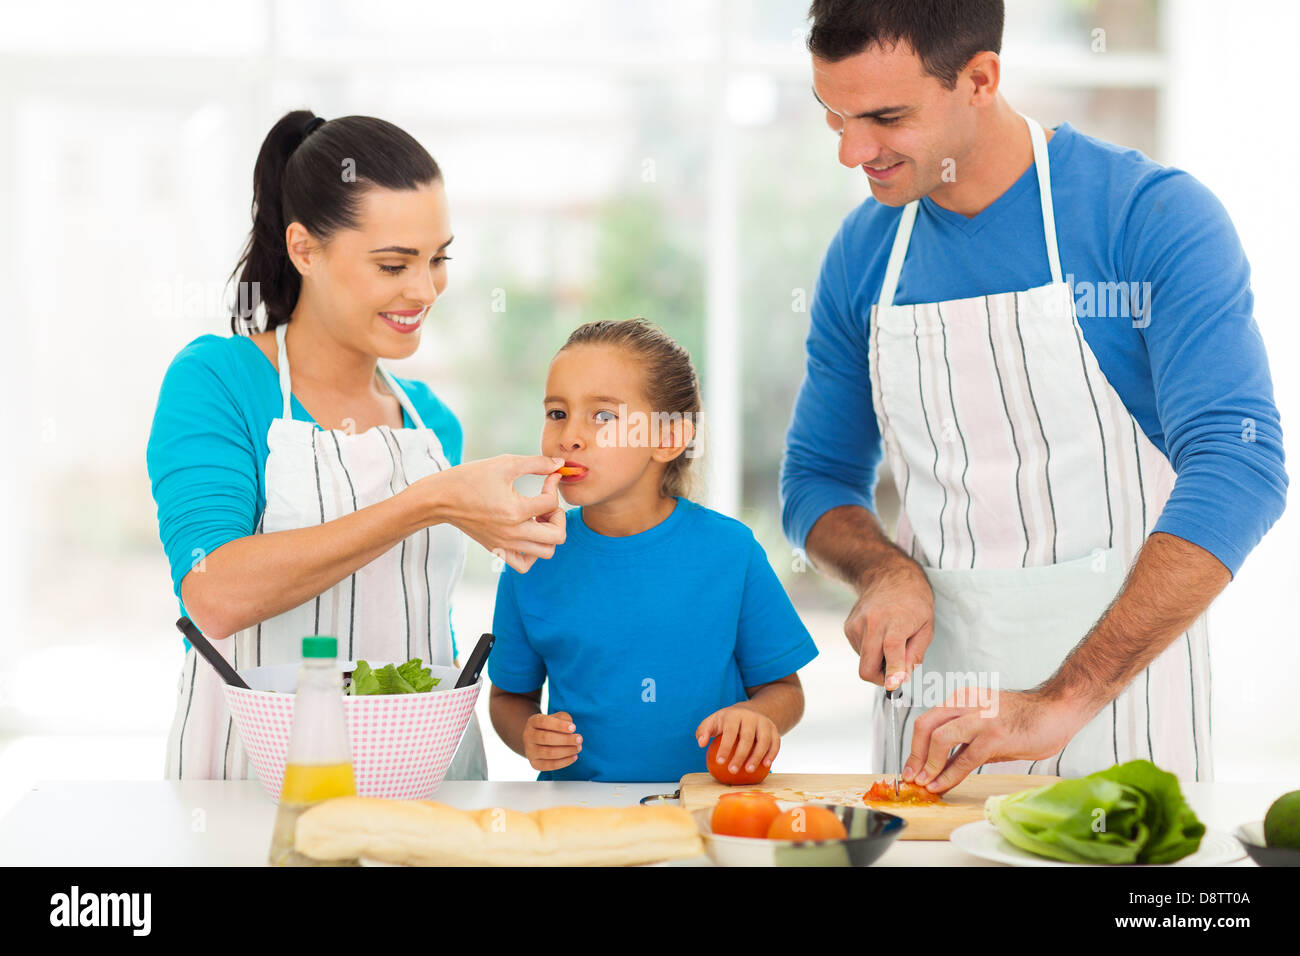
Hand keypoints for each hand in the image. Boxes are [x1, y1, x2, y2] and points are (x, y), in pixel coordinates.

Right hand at [420, 454, 566, 572]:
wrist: (440, 499)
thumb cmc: (470, 478)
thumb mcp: (505, 464)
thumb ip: (537, 463)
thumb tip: (560, 465)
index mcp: (515, 511)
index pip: (551, 503)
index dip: (553, 486)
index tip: (548, 476)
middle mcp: (512, 533)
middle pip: (557, 536)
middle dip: (558, 517)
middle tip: (546, 504)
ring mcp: (505, 545)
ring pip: (546, 553)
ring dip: (549, 535)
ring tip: (537, 518)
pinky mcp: (498, 550)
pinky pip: (524, 564)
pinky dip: (533, 552)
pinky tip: (527, 533)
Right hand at [522, 710, 581, 772]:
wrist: (537, 740)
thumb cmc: (550, 726)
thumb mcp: (556, 717)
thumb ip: (564, 719)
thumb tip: (570, 729)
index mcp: (533, 721)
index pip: (544, 722)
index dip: (559, 725)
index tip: (574, 728)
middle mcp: (528, 736)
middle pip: (546, 738)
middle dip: (566, 739)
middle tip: (579, 739)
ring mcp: (530, 751)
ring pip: (548, 753)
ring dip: (566, 751)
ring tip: (578, 748)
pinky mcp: (534, 763)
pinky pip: (549, 765)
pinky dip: (564, 762)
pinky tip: (574, 757)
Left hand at [695, 706, 779, 775]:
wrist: (750, 711)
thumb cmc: (727, 721)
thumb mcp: (713, 721)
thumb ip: (703, 731)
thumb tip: (701, 743)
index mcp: (734, 715)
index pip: (730, 732)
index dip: (725, 747)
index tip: (719, 762)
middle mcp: (751, 717)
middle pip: (747, 737)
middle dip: (740, 755)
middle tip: (732, 770)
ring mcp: (764, 723)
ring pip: (763, 740)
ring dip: (757, 757)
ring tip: (748, 770)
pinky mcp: (774, 729)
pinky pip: (775, 742)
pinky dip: (772, 754)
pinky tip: (766, 765)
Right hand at [845, 552, 933, 690]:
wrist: (888, 575)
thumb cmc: (913, 602)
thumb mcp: (927, 627)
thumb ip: (915, 654)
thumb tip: (902, 679)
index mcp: (896, 622)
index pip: (892, 650)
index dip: (892, 671)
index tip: (892, 686)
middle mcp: (872, 623)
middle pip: (867, 667)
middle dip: (881, 678)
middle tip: (896, 671)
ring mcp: (856, 625)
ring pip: (864, 662)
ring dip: (878, 661)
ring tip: (890, 640)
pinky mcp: (848, 628)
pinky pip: (859, 652)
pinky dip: (871, 651)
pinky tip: (879, 635)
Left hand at [902, 689, 1089, 793]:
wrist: (1057, 711)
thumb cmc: (1024, 719)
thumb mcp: (986, 727)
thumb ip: (964, 744)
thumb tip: (941, 768)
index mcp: (961, 699)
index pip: (927, 722)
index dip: (915, 748)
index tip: (911, 767)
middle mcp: (966, 703)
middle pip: (924, 726)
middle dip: (914, 755)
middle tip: (912, 776)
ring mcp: (979, 718)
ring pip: (938, 739)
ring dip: (928, 765)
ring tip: (925, 784)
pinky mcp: (993, 735)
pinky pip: (963, 758)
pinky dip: (949, 774)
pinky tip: (943, 785)